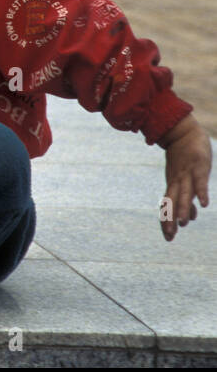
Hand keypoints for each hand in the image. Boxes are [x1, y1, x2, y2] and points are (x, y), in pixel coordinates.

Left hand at [158, 114, 210, 240]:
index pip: (168, 206)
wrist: (182, 133)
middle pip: (172, 202)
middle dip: (171, 219)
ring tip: (183, 222)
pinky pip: (200, 181)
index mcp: (173, 186)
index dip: (167, 221)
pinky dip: (201, 192)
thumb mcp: (184, 182)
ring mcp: (187, 173)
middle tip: (170, 235)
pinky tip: (204, 204)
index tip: (168, 238)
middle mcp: (177, 181)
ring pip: (184, 193)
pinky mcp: (199, 166)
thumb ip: (186, 201)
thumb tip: (188, 219)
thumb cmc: (183, 159)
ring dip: (183, 207)